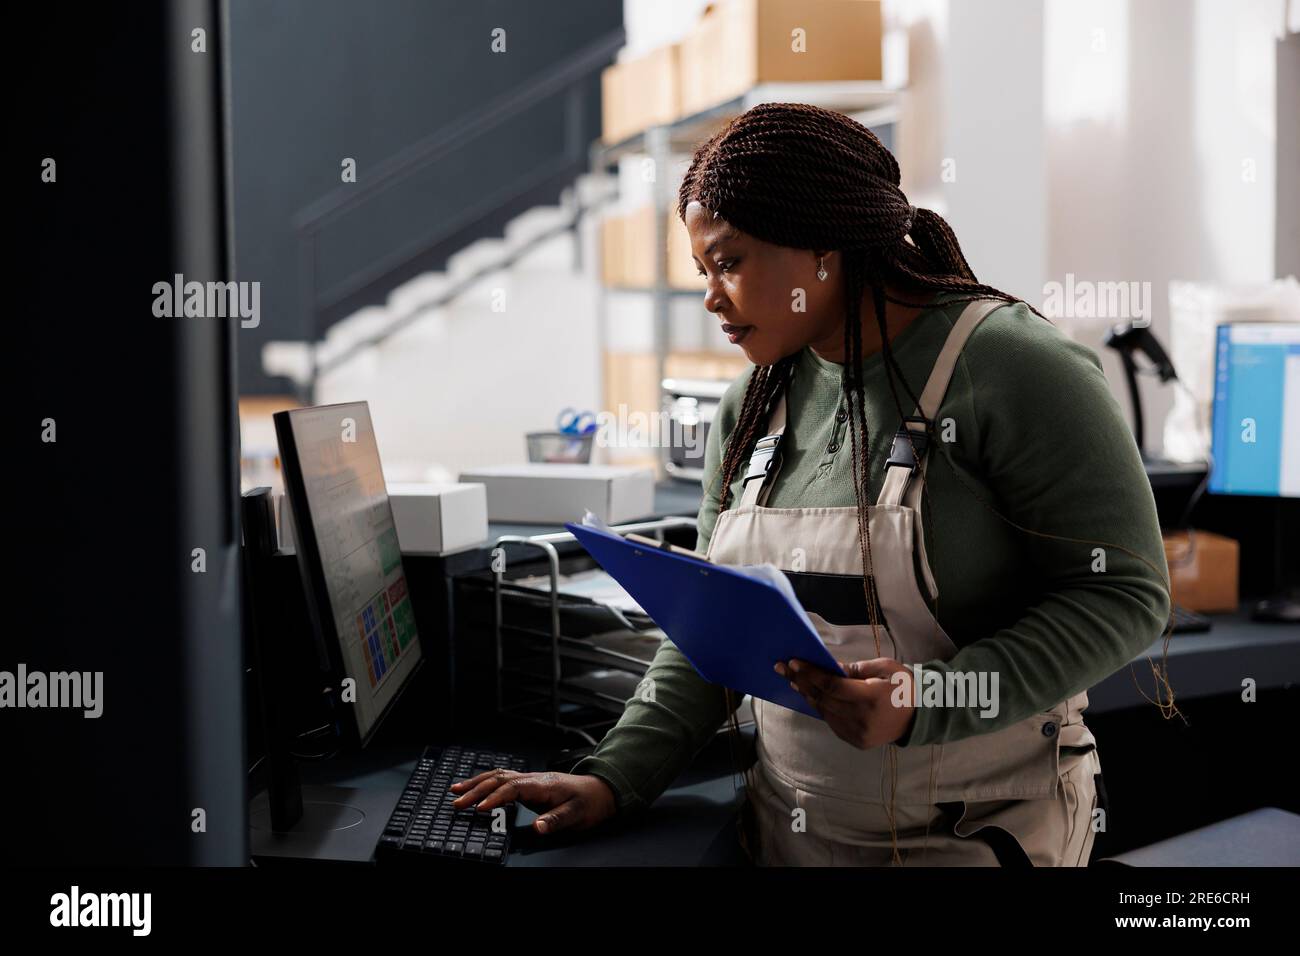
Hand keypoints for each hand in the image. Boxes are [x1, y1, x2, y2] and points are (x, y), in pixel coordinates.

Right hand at [448, 770, 616, 834]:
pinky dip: (485, 783)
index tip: (478, 809)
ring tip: (455, 791)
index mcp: (543, 784)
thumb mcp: (576, 815)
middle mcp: (533, 778)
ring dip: (476, 783)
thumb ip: (556, 820)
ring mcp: (529, 779)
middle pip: (499, 780)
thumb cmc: (588, 803)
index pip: (512, 788)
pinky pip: (502, 780)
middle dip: (476, 790)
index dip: (494, 798)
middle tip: (456, 802)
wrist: (599, 791)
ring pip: (497, 777)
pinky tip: (474, 788)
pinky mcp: (528, 784)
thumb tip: (537, 827)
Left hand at [774, 657, 914, 748]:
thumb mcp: (886, 668)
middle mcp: (863, 719)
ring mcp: (859, 733)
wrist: (920, 716)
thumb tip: (831, 667)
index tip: (793, 662)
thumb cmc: (903, 686)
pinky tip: (811, 696)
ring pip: (824, 712)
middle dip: (801, 682)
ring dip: (807, 695)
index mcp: (872, 698)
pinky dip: (820, 708)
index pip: (832, 685)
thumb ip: (857, 669)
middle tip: (782, 668)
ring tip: (793, 681)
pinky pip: (832, 723)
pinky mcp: (857, 741)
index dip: (811, 674)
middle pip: (823, 699)